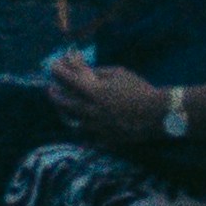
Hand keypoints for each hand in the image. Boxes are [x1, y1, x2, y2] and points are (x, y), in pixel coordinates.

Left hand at [39, 50, 158, 142]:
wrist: (155, 114)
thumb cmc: (138, 89)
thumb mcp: (118, 73)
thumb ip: (98, 73)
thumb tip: (84, 72)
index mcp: (95, 92)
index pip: (69, 81)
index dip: (59, 72)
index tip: (52, 66)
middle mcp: (91, 111)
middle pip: (65, 104)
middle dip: (55, 95)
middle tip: (51, 89)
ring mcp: (95, 128)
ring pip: (72, 122)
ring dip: (64, 112)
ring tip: (62, 106)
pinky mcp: (102, 139)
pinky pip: (85, 135)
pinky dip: (79, 128)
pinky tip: (79, 124)